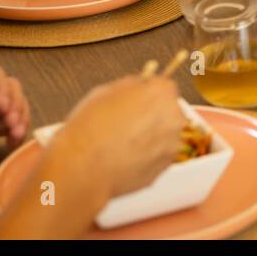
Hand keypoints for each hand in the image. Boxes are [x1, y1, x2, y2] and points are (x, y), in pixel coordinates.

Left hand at [0, 57, 29, 188]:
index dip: (1, 86)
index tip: (0, 104)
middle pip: (10, 89)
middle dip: (15, 102)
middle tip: (9, 120)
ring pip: (16, 106)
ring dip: (21, 116)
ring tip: (15, 132)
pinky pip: (11, 128)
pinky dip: (18, 132)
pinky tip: (14, 141)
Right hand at [48, 76, 185, 201]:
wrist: (82, 169)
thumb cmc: (89, 129)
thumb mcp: (106, 92)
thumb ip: (130, 86)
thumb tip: (139, 86)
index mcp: (161, 92)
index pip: (162, 87)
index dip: (146, 95)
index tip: (136, 102)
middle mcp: (173, 116)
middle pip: (167, 111)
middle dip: (152, 115)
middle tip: (127, 124)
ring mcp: (172, 143)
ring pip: (164, 135)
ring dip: (151, 137)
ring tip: (123, 144)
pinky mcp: (166, 166)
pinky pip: (159, 155)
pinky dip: (147, 156)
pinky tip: (125, 157)